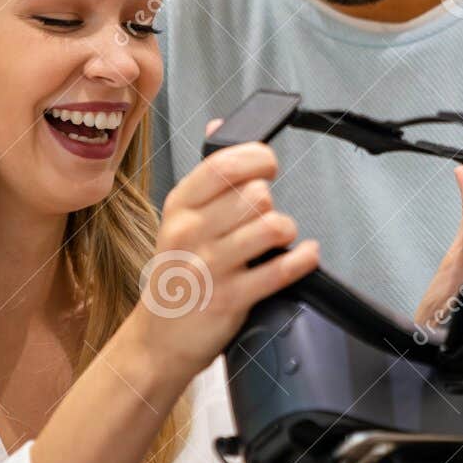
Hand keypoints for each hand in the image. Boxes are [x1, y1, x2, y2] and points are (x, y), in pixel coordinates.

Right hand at [124, 126, 319, 383]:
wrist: (158, 339)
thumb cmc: (178, 272)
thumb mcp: (180, 219)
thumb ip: (206, 175)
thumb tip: (221, 124)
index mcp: (179, 205)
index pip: (225, 163)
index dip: (259, 158)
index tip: (268, 166)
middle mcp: (190, 232)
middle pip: (255, 194)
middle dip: (270, 203)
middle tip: (264, 216)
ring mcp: (209, 267)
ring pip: (271, 227)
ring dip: (285, 231)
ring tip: (278, 239)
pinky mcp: (230, 299)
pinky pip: (280, 270)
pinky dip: (302, 260)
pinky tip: (304, 256)